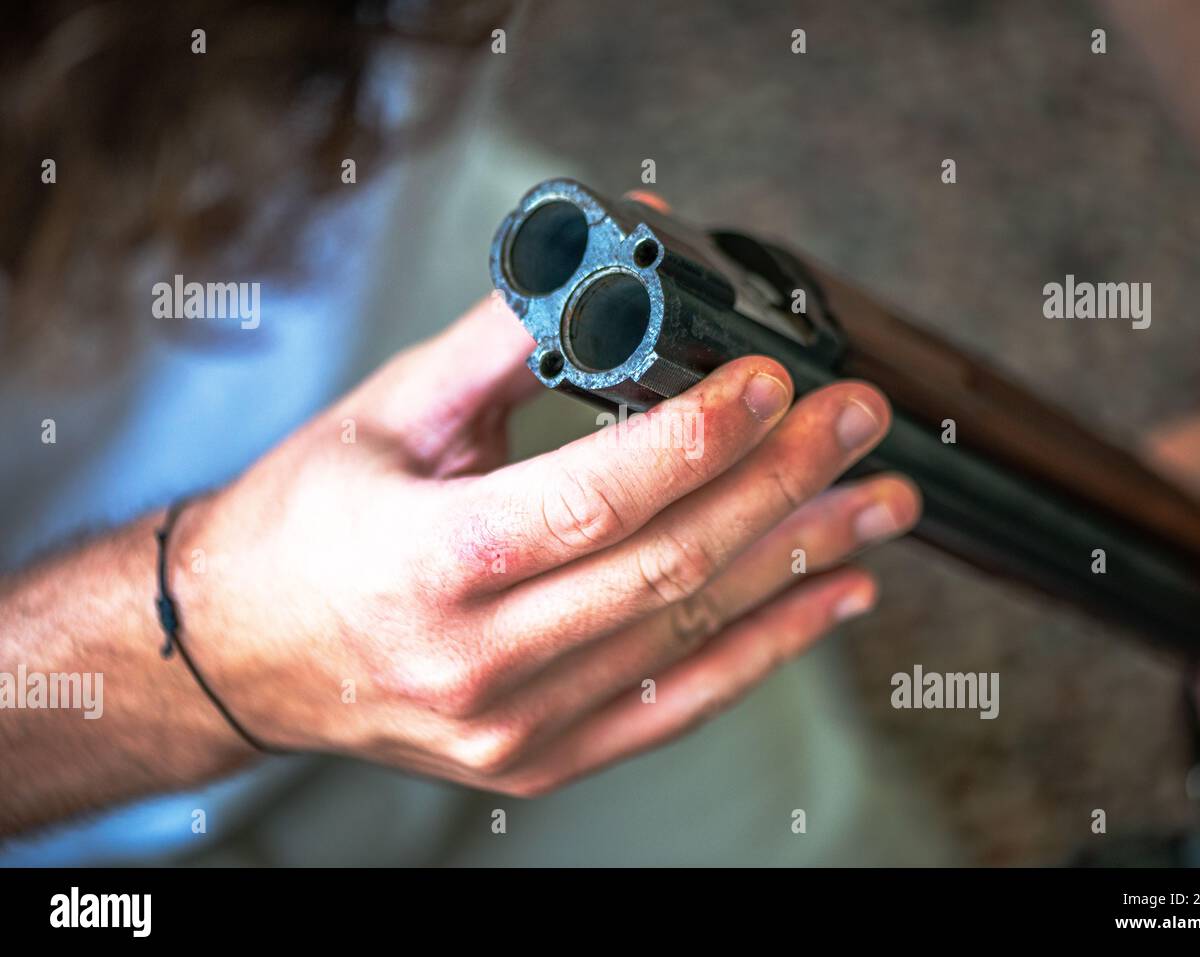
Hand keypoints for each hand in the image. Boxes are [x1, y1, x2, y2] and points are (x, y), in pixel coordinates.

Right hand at [172, 294, 919, 794]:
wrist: (245, 651)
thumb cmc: (308, 525)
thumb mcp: (393, 414)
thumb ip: (504, 337)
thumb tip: (602, 261)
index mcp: (426, 562)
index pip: (593, 499)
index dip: (697, 437)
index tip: (773, 380)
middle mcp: (475, 662)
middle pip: (667, 565)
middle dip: (780, 483)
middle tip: (856, 420)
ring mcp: (516, 727)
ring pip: (692, 635)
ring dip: (800, 561)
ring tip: (879, 501)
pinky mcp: (542, 759)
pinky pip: (681, 705)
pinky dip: (770, 647)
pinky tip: (837, 595)